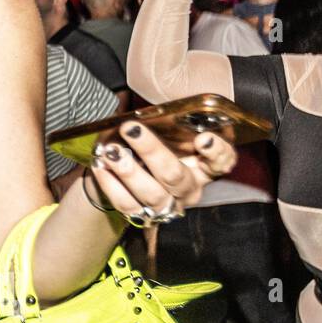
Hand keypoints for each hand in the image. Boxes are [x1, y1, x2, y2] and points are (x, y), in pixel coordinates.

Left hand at [87, 120, 236, 222]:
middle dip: (152, 151)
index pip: (221, 162)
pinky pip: (127, 204)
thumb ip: (161, 123)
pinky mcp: (144, 217)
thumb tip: (139, 105)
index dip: (217, 152)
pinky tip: (100, 166)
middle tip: (131, 129)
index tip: (203, 138)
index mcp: (202, 167)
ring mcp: (168, 206)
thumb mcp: (164, 135)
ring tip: (110, 151)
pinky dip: (111, 185)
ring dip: (128, 171)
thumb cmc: (151, 150)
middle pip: (175, 175)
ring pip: (152, 194)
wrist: (126, 182)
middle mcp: (189, 189)